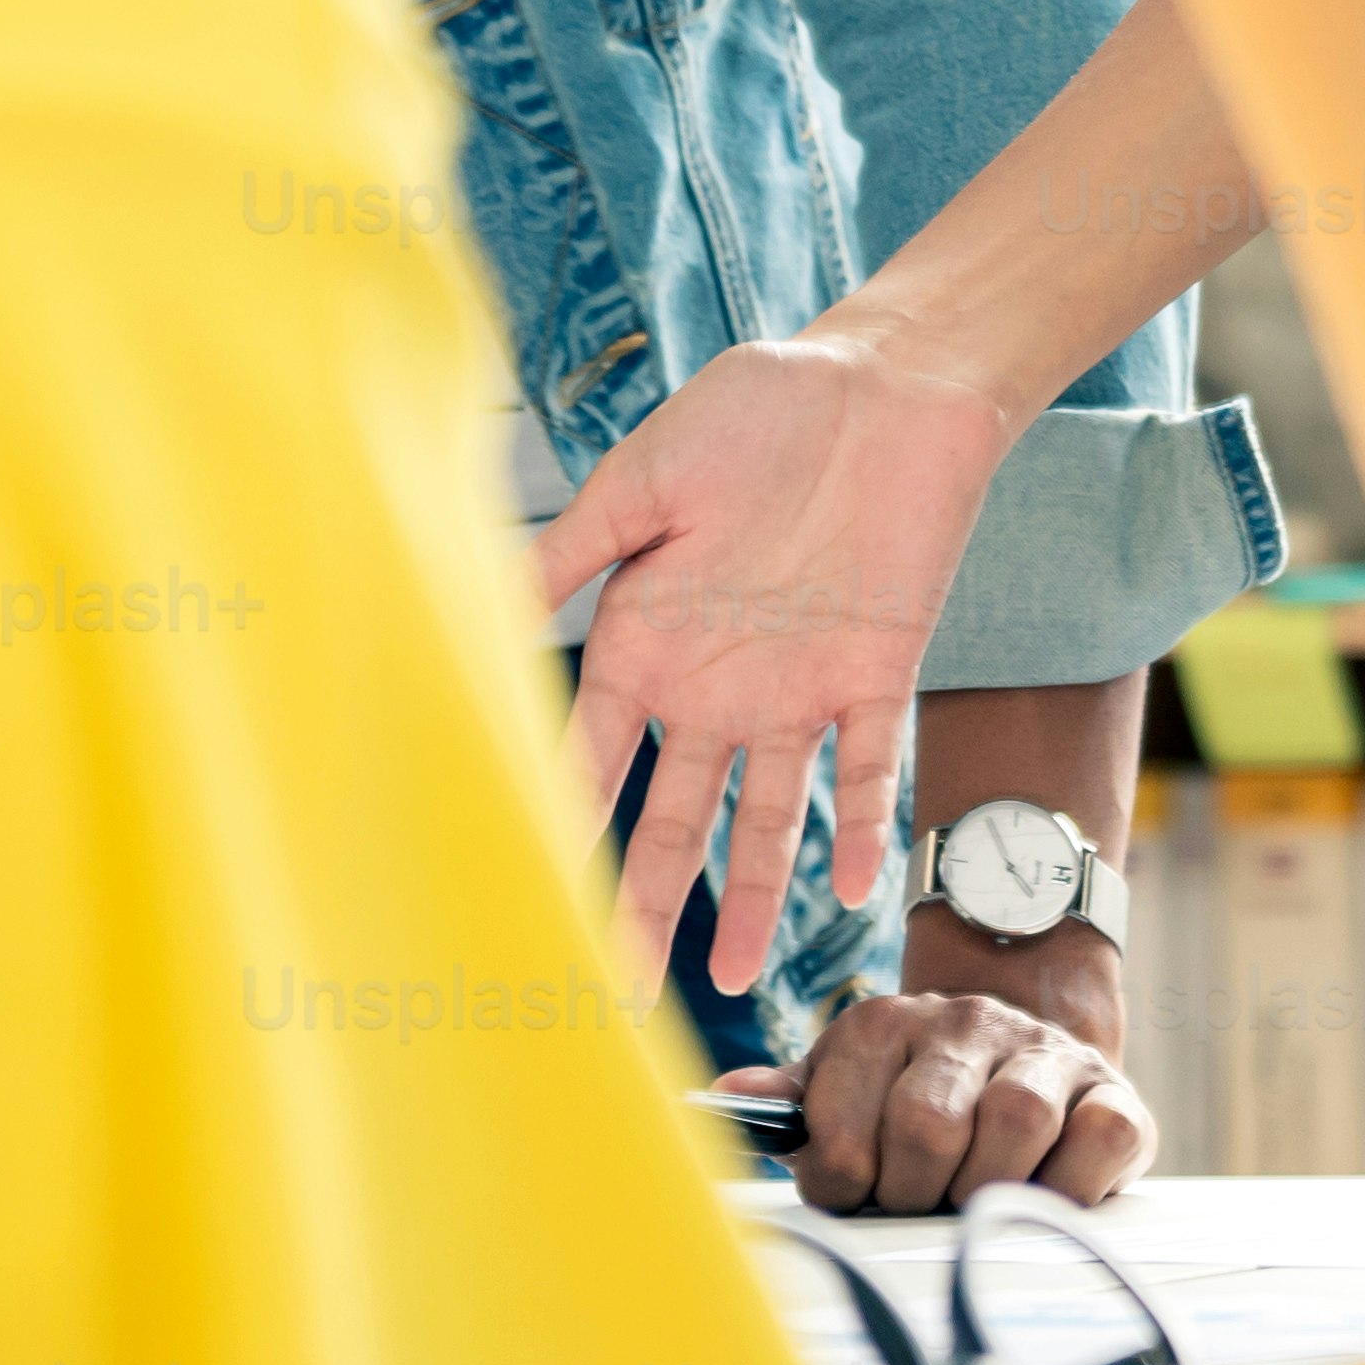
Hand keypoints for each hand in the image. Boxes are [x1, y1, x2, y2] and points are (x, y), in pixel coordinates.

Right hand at [537, 332, 1024, 997]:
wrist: (883, 381)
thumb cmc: (758, 411)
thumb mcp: (645, 478)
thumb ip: (574, 550)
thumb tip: (482, 604)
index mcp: (651, 638)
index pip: (597, 752)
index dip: (567, 819)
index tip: (533, 892)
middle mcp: (719, 681)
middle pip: (676, 813)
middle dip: (648, 898)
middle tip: (620, 984)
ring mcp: (801, 685)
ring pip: (769, 815)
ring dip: (755, 895)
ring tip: (732, 978)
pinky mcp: (879, 671)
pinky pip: (872, 764)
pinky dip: (863, 822)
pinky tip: (851, 885)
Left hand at [777, 931, 1151, 1209]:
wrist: (1022, 1053)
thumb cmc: (917, 1094)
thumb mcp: (842, 1090)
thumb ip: (789, 1104)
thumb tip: (727, 1097)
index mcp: (880, 1025)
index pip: (840, 1128)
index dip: (841, 1188)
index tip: (853, 1197)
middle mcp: (964, 1023)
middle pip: (927, 1125)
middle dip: (913, 1193)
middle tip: (916, 1206)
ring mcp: (1045, 1053)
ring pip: (1014, 1122)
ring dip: (985, 1190)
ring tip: (972, 1201)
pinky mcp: (1112, 1091)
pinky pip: (1100, 1138)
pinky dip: (1068, 1186)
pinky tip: (1040, 1193)